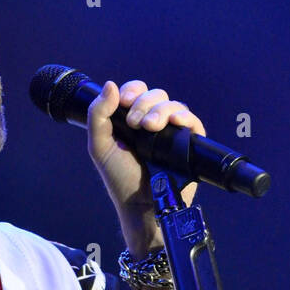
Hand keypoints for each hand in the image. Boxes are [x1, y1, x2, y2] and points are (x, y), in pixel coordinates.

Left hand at [87, 80, 204, 238]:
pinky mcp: (188, 143)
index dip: (133, 91)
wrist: (139, 204)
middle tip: (135, 124)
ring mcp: (171, 132)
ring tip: (150, 128)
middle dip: (144, 104)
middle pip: (155, 95)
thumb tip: (110, 84)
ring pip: (173, 105)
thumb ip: (98, 115)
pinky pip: (191, 121)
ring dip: (161, 111)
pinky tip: (176, 122)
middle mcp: (153, 122)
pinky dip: (184, 117)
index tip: (125, 101)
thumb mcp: (100, 146)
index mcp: (131, 120)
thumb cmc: (119, 178)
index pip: (136, 92)